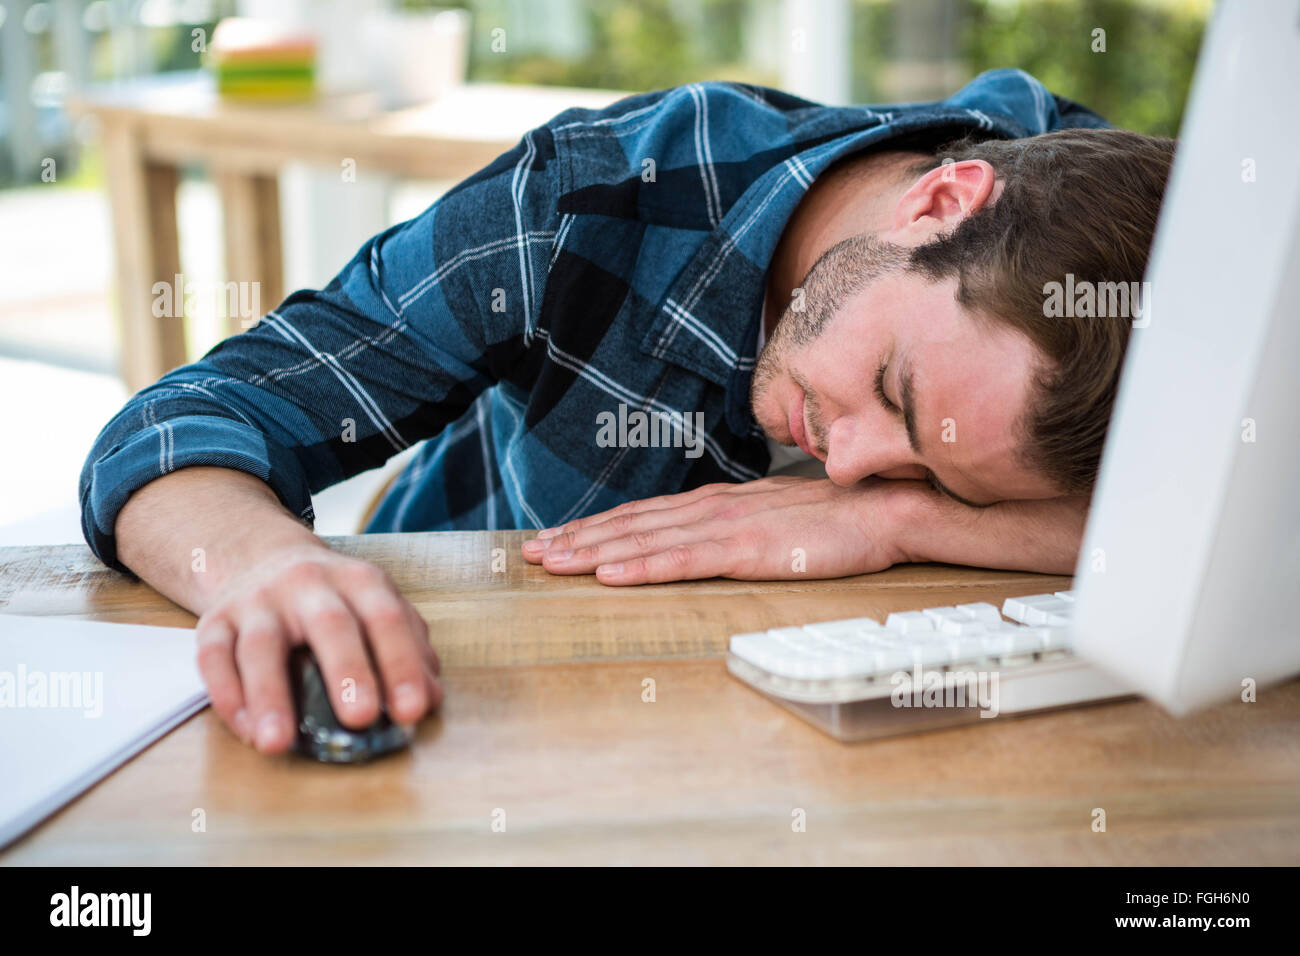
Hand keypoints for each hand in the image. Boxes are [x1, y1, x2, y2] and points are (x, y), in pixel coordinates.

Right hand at [193, 544, 442, 753]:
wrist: (261, 556)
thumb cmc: (333, 598)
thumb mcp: (377, 607)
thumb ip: (409, 648)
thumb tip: (430, 699)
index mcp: (358, 581)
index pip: (387, 620)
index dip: (402, 664)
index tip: (413, 710)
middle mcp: (308, 584)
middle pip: (331, 625)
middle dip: (348, 671)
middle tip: (361, 718)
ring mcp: (258, 600)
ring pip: (261, 645)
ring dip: (270, 695)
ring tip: (279, 742)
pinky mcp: (215, 620)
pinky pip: (214, 658)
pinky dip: (228, 697)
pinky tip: (247, 731)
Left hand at [521, 477, 911, 584]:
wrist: (888, 506)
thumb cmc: (839, 518)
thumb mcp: (775, 520)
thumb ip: (738, 528)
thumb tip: (708, 542)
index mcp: (719, 502)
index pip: (644, 515)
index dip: (598, 526)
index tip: (558, 537)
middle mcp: (713, 507)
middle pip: (632, 523)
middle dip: (577, 538)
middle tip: (530, 552)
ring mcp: (728, 526)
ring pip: (645, 539)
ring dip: (593, 551)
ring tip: (551, 562)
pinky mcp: (749, 549)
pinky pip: (684, 561)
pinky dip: (642, 566)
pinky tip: (609, 575)